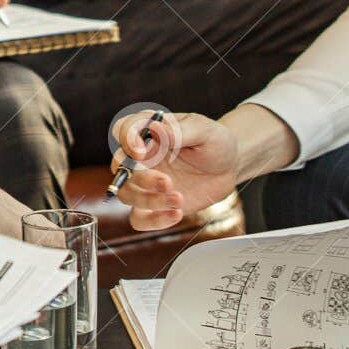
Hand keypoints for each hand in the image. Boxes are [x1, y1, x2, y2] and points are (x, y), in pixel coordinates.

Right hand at [110, 111, 236, 230]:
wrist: (228, 167)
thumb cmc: (215, 142)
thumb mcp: (204, 130)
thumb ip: (179, 130)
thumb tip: (155, 128)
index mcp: (148, 131)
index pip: (123, 130)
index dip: (126, 141)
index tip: (141, 152)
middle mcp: (140, 157)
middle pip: (120, 166)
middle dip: (140, 177)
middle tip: (167, 182)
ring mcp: (144, 182)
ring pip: (126, 194)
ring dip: (148, 200)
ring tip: (180, 199)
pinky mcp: (153, 204)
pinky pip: (139, 218)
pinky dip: (153, 221)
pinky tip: (177, 214)